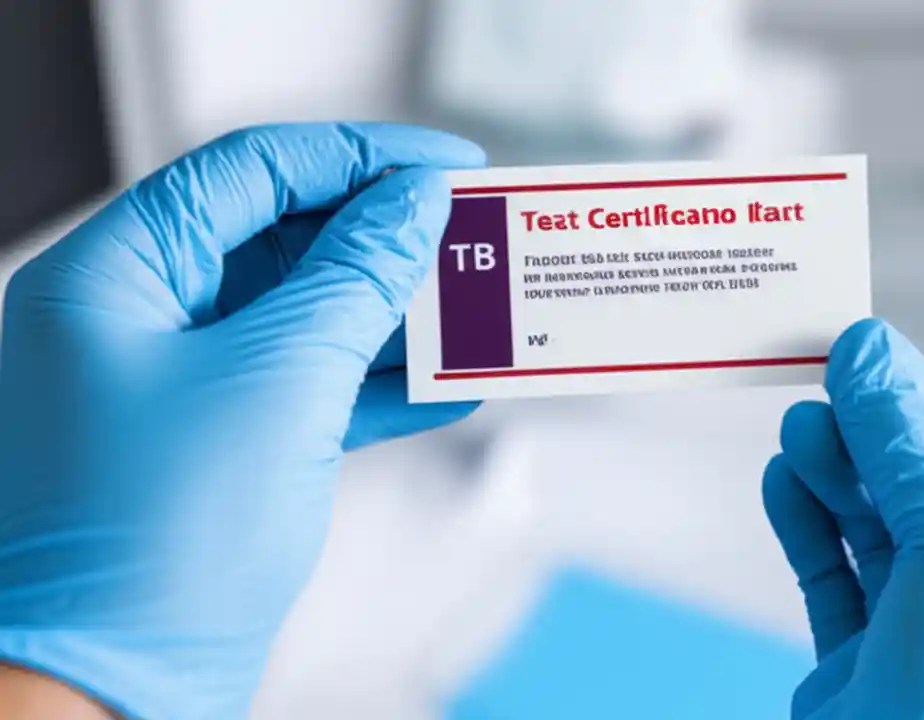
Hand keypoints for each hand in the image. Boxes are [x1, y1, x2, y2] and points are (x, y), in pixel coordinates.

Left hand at [0, 123, 484, 718]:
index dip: (359, 157)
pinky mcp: (220, 450)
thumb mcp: (275, 382)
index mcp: (116, 276)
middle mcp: (138, 320)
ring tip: (475, 307)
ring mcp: (178, 388)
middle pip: (281, 239)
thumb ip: (353, 279)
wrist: (105, 695)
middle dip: (383, 237)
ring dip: (393, 315)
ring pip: (304, 317)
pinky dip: (379, 387)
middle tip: (471, 233)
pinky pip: (310, 389)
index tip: (446, 165)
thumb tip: (413, 205)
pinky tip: (448, 388)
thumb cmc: (149, 546)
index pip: (251, 171)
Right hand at [763, 319, 923, 718]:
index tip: (855, 340)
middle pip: (907, 483)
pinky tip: (782, 482)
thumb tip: (872, 360)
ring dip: (827, 470)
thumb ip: (906, 452)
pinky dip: (802, 525)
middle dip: (860, 427)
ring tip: (794, 425)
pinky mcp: (854, 668)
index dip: (907, 391)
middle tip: (808, 370)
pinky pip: (826, 577)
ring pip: (862, 526)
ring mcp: (911, 633)